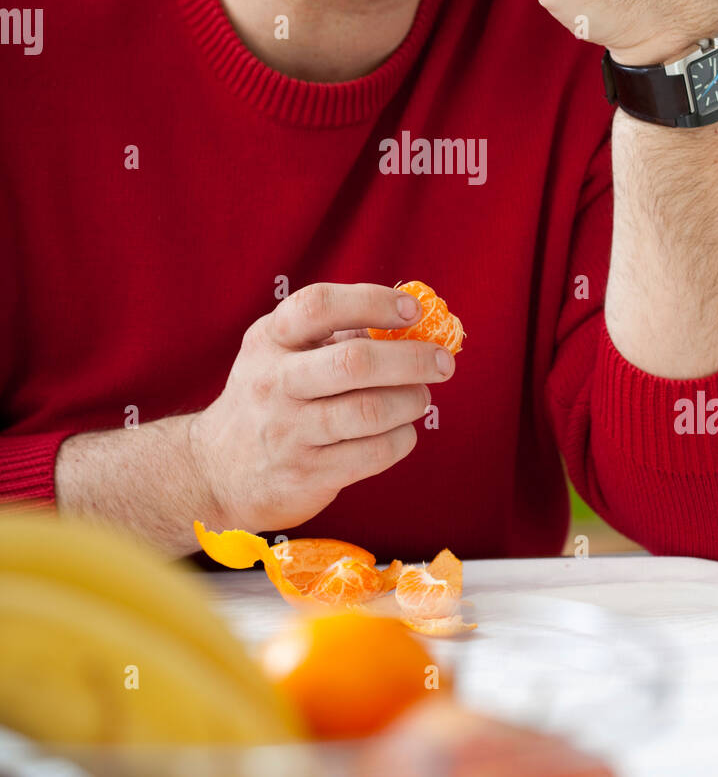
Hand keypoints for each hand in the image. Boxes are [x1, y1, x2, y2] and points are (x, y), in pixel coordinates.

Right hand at [188, 283, 454, 531]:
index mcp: (270, 339)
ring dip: (410, 402)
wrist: (215, 470)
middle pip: (354, 362)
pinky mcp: (305, 474)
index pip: (320, 305)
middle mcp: (274, 382)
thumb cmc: (270, 398)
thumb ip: (338, 336)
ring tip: (420, 398)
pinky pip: (371, 454)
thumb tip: (414, 326)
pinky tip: (402, 432)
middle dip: (412, 359)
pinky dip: (400, 440)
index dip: (372, 302)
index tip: (412, 311)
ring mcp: (287, 431)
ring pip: (368, 412)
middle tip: (443, 362)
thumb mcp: (283, 354)